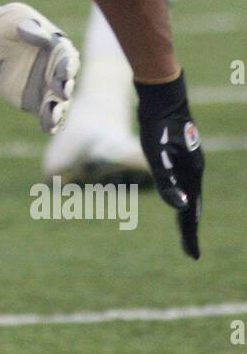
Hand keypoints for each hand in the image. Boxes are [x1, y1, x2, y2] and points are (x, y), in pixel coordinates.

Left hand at [0, 0, 78, 133]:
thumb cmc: (3, 25)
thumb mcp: (14, 19)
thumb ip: (29, 29)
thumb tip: (44, 38)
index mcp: (57, 48)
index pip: (68, 58)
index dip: (68, 65)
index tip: (64, 72)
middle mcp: (56, 69)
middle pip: (66, 82)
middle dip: (65, 88)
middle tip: (61, 93)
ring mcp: (46, 87)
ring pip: (58, 102)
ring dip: (59, 110)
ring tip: (53, 116)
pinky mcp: (34, 101)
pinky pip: (44, 113)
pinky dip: (48, 121)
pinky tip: (49, 129)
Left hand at [136, 73, 203, 258]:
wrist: (162, 97)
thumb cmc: (158, 127)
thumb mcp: (158, 155)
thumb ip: (168, 181)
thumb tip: (180, 207)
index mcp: (192, 174)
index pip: (191, 213)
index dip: (190, 234)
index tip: (192, 256)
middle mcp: (194, 170)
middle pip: (193, 207)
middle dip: (190, 229)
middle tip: (190, 251)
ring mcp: (189, 163)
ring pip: (190, 195)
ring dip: (188, 214)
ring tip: (187, 230)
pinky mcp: (180, 156)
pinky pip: (183, 183)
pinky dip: (182, 196)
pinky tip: (178, 198)